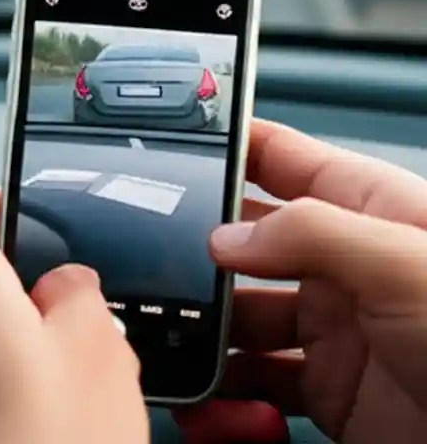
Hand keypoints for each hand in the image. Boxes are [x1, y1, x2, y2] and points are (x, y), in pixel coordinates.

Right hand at [176, 119, 426, 443]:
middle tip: (156, 275)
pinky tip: (225, 411)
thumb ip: (314, 233)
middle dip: (196, 262)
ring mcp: (337, 335)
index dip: (232, 146)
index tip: (172, 147)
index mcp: (374, 215)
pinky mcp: (332, 397)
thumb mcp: (410, 266)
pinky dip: (226, 404)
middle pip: (245, 249)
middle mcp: (347, 270)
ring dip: (202, 341)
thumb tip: (226, 235)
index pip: (288, 160)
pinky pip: (254, 391)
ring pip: (238, 325)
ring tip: (182, 356)